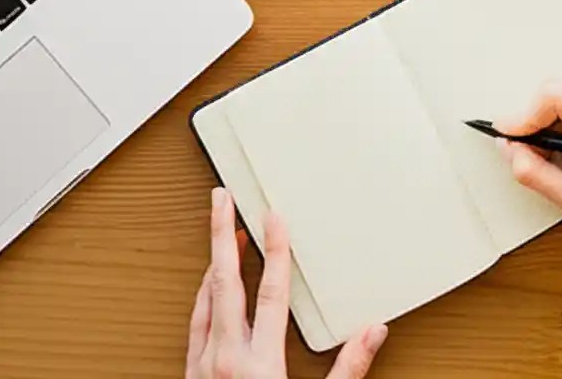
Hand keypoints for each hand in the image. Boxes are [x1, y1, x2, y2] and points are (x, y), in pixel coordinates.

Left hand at [186, 188, 388, 378]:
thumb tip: (371, 332)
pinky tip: (209, 287)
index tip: (274, 217)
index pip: (268, 292)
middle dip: (222, 234)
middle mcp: (222, 358)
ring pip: (204, 299)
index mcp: (256, 364)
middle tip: (221, 200)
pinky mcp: (189, 375)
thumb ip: (347, 370)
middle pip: (222, 281)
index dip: (274, 251)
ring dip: (214, 262)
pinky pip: (195, 322)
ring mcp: (200, 365)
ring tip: (224, 234)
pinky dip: (204, 296)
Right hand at [497, 81, 561, 253]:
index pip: (557, 95)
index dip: (524, 115)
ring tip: (538, 148)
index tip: (507, 135)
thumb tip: (510, 151)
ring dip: (546, 116)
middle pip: (560, 88)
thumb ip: (538, 174)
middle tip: (519, 147)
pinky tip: (559, 141)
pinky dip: (561, 116)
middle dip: (532, 117)